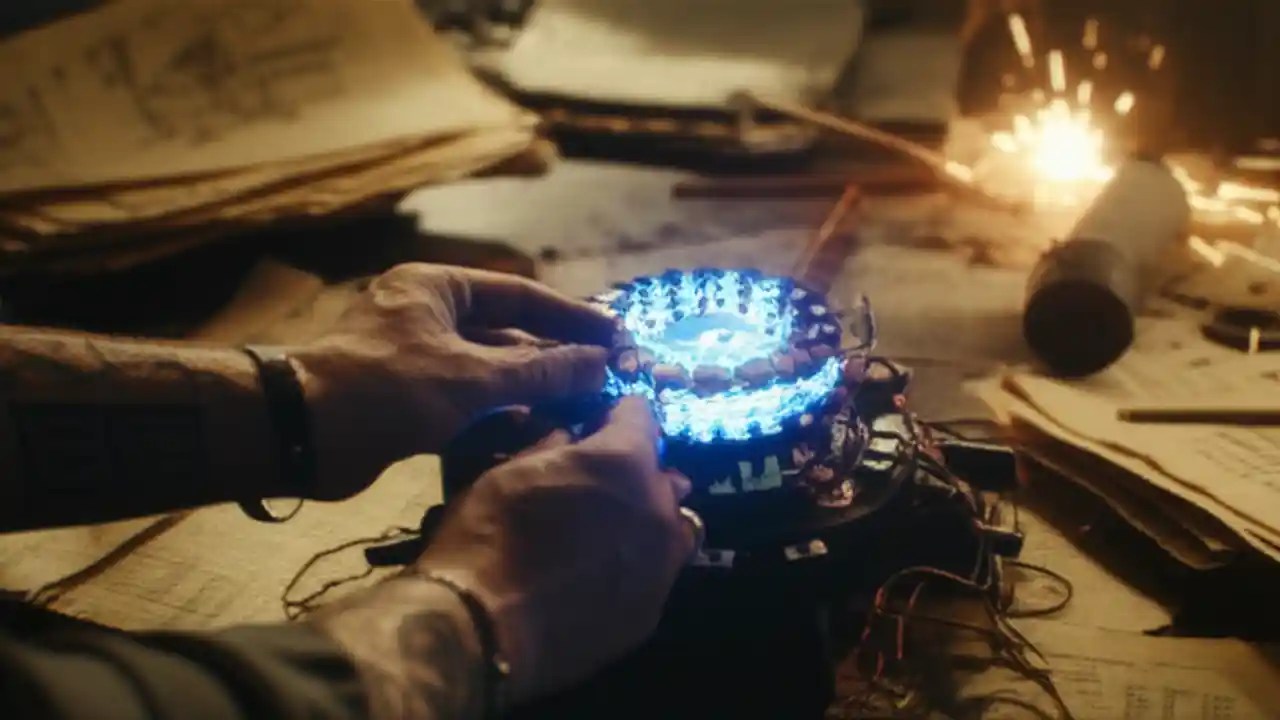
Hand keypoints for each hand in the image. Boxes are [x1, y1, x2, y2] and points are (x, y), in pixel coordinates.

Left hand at [293, 264, 615, 499]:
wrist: (304, 435)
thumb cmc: (388, 389)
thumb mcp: (474, 377)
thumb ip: (543, 371)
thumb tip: (600, 364)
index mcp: (439, 289)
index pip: (521, 295)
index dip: (572, 317)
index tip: (616, 336)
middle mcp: (429, 315)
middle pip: (509, 334)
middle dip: (555, 359)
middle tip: (607, 377)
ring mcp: (419, 358)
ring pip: (491, 372)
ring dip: (533, 391)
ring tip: (584, 408)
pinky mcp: (411, 399)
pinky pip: (469, 401)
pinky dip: (502, 414)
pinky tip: (541, 431)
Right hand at [414, 397, 695, 703]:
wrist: (484, 626)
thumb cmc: (489, 535)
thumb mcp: (510, 470)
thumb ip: (553, 447)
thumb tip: (570, 439)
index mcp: (624, 460)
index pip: (642, 415)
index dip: (615, 416)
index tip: (595, 426)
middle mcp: (657, 507)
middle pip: (663, 476)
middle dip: (634, 474)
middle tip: (595, 488)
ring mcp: (661, 564)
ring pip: (673, 529)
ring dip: (647, 523)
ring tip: (610, 536)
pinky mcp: (650, 611)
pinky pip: (653, 576)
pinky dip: (633, 569)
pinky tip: (596, 580)